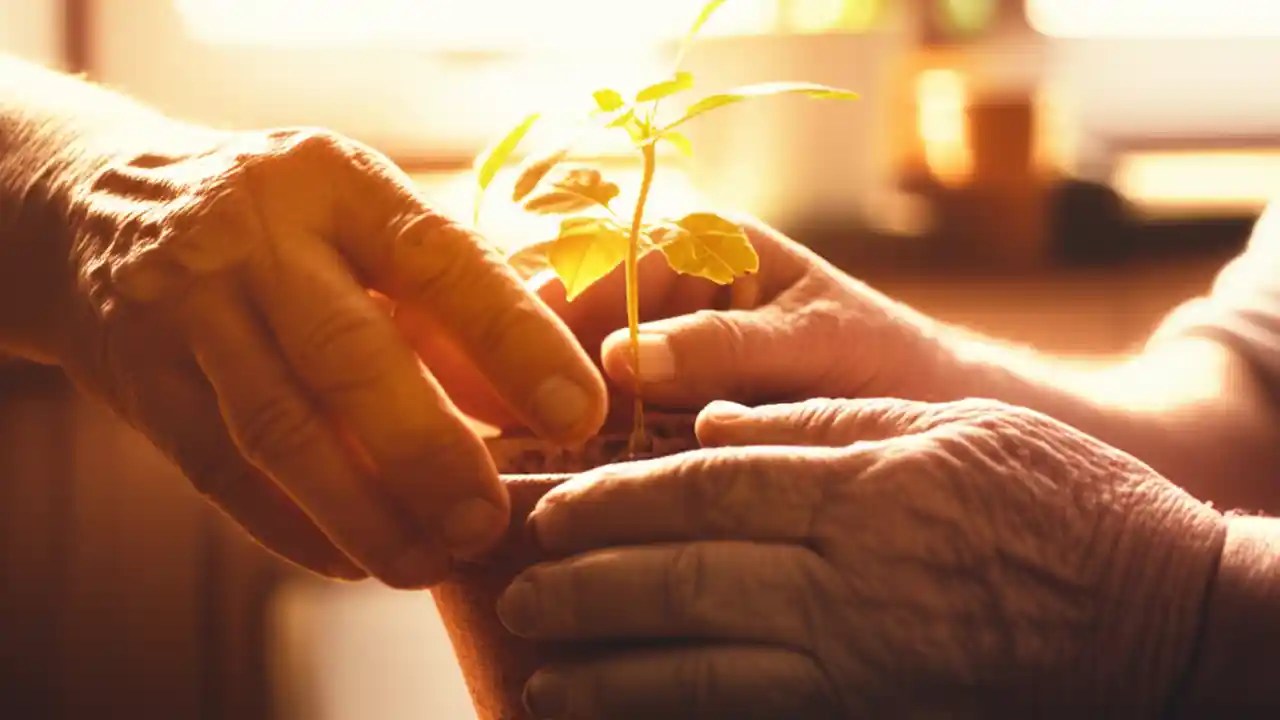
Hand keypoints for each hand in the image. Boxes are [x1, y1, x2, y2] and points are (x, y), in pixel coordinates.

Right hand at [52, 127, 605, 585]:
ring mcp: (187, 308)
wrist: (95, 206)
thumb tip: (543, 403)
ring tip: (430, 562)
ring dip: (364, 509)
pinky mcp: (140, 378)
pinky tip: (355, 560)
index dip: (516, 342)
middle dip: (430, 450)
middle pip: (349, 356)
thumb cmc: (280, 223)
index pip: (441, 262)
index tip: (579, 416)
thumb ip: (454, 307)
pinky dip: (294, 527)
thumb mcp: (364, 224)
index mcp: (339, 182)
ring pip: (279, 428)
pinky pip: (222, 471)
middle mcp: (257, 236)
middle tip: (490, 521)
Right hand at [424, 219, 937, 427]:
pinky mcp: (650, 409)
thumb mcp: (816, 341)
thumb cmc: (884, 361)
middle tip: (485, 426)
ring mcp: (649, 352)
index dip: (547, 313)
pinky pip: (594, 419)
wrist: (925, 416)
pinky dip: (566, 446)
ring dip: (533, 411)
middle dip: (523, 366)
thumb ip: (727, 344)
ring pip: (566, 372)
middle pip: (565, 317)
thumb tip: (623, 357)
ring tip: (494, 462)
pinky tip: (538, 482)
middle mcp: (661, 290)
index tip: (510, 371)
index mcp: (699, 243)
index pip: (600, 261)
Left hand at [496, 398, 1225, 717]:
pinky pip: (750, 718)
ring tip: (540, 669)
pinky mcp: (879, 716)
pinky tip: (619, 718)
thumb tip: (718, 418)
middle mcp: (847, 574)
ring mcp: (861, 659)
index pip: (704, 486)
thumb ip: (829, 420)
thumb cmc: (1063, 505)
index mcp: (861, 483)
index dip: (613, 498)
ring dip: (607, 668)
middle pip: (681, 573)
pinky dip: (673, 718)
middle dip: (585, 581)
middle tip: (517, 585)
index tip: (549, 507)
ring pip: (700, 662)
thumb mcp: (953, 427)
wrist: (1164, 617)